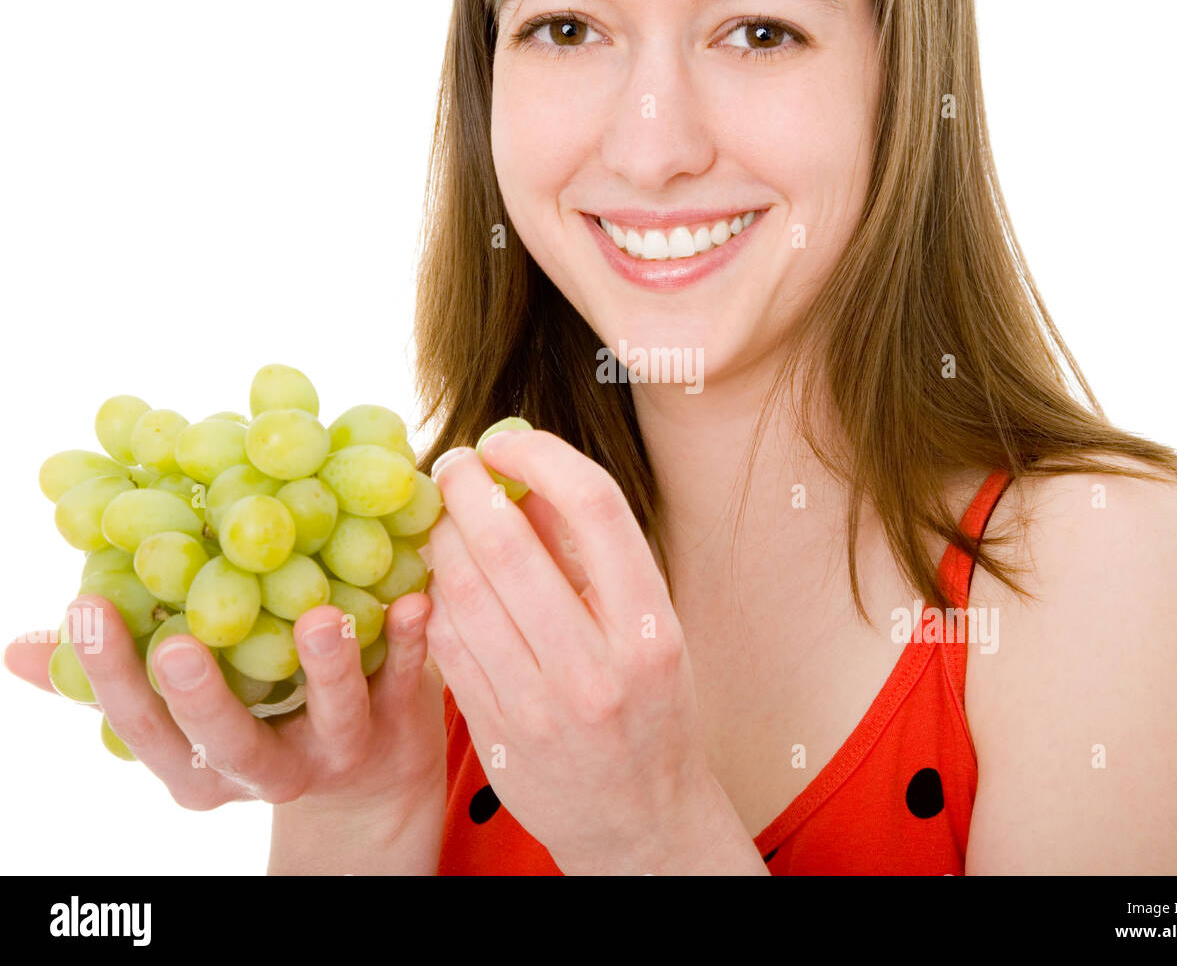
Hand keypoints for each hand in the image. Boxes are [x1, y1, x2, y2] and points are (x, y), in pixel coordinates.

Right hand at [4, 588, 444, 820]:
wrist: (370, 772)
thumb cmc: (258, 712)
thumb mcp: (186, 707)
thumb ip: (115, 677)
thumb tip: (17, 647)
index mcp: (200, 762)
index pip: (143, 726)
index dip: (111, 675)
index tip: (86, 608)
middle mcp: (264, 766)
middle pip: (226, 740)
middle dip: (201, 697)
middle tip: (179, 645)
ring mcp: (336, 746)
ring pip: (331, 714)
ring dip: (326, 666)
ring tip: (318, 615)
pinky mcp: (398, 721)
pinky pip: (406, 680)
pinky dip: (410, 640)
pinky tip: (411, 597)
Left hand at [426, 429, 747, 873]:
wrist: (640, 821)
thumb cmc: (651, 709)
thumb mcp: (648, 628)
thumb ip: (593, 556)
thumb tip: (530, 476)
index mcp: (648, 628)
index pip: (594, 508)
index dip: (542, 457)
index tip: (510, 443)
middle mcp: (595, 667)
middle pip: (509, 544)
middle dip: (469, 488)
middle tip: (455, 463)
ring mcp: (538, 706)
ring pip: (462, 591)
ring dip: (443, 538)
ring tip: (447, 518)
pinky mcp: (492, 732)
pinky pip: (446, 642)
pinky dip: (438, 597)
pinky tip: (446, 579)